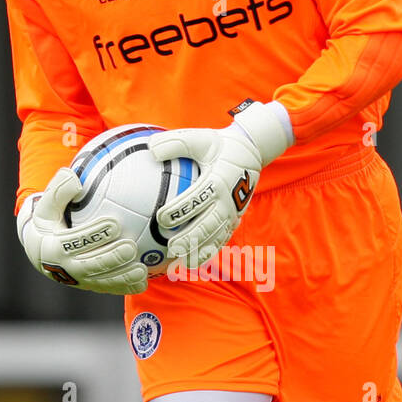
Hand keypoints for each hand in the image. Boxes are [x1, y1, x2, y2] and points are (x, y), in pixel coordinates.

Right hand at [17, 167, 148, 293]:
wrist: (41, 251)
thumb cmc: (49, 220)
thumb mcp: (46, 204)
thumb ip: (58, 190)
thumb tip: (74, 176)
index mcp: (53, 247)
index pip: (74, 242)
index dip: (94, 234)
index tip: (115, 223)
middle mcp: (66, 268)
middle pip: (90, 265)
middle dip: (111, 258)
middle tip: (130, 247)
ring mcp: (79, 280)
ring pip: (103, 281)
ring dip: (123, 276)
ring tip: (142, 269)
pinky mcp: (90, 286)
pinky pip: (110, 288)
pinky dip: (126, 286)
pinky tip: (144, 281)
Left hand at [148, 101, 290, 267]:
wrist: (250, 152)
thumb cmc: (218, 146)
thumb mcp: (200, 138)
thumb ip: (176, 142)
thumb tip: (150, 148)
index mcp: (219, 180)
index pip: (198, 198)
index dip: (180, 210)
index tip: (161, 219)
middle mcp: (228, 200)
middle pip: (209, 224)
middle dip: (190, 237)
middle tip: (171, 246)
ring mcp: (233, 213)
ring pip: (215, 237)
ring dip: (198, 250)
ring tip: (180, 260)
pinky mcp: (234, 221)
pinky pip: (220, 240)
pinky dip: (206, 253)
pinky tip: (189, 263)